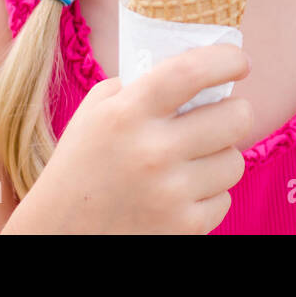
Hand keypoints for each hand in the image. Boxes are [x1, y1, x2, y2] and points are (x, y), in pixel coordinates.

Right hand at [9, 43, 252, 233]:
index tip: (239, 61)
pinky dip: (209, 195)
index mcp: (127, 114)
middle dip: (235, 112)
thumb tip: (196, 72)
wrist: (56, 236)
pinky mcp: (183, 227)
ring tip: (194, 159)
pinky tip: (182, 193)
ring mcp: (170, 193)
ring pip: (235, 160)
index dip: (226, 60)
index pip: (192, 72)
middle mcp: (152, 151)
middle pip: (235, 117)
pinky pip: (224, 198)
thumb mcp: (95, 115)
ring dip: (220, 156)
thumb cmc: (79, 167)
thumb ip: (140, 87)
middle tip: (225, 114)